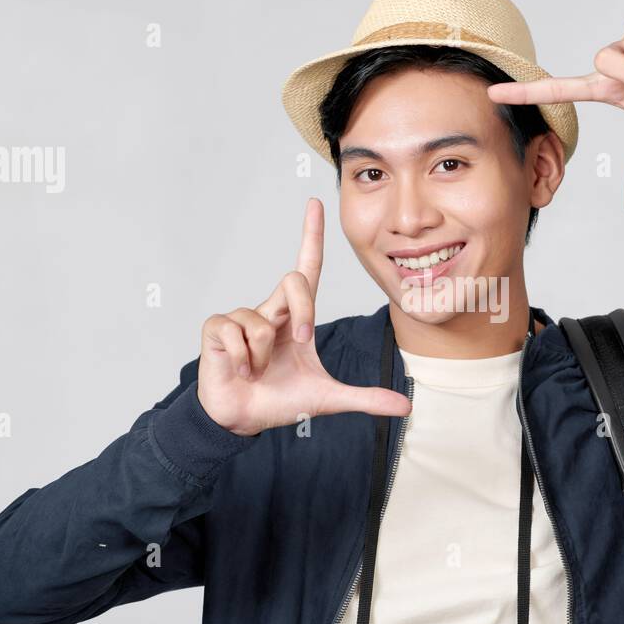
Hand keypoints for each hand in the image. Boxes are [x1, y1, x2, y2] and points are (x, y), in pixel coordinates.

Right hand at [197, 197, 412, 435]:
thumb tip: (406, 407)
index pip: (307, 268)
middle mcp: (271, 310)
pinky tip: (240, 370)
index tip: (316, 203)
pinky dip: (242, 360)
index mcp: (297, 318)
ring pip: (262, 323)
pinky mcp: (217, 328)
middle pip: (294, 281)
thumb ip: (366, 398)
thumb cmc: (280, 400)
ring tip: (257, 371)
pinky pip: (236, 334)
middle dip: (303, 312)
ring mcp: (242, 317)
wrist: (243, 420)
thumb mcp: (328, 398)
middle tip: (301, 343)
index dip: (311, 236)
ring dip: (264, 356)